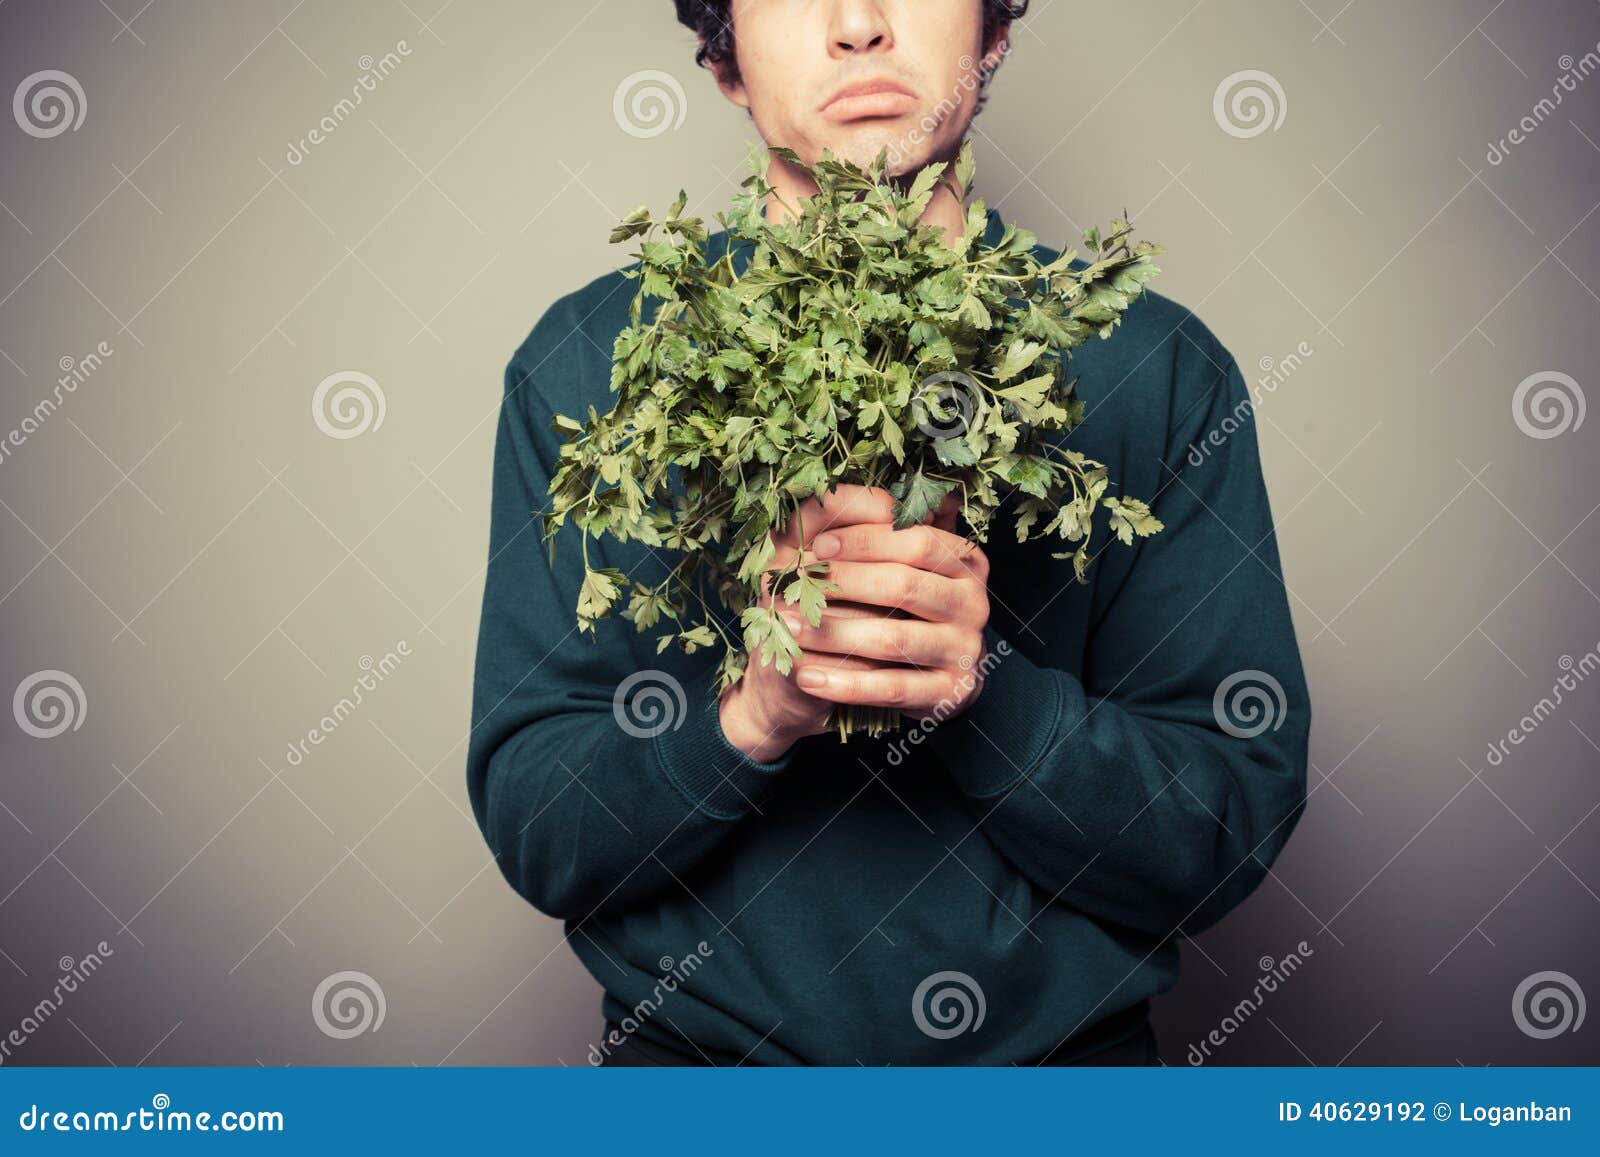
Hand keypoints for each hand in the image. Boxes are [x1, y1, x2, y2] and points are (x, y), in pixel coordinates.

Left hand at [786, 507, 990, 719]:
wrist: (913, 676)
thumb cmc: (891, 606)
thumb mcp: (890, 563)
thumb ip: (875, 527)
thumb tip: (830, 492)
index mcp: (964, 560)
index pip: (916, 540)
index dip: (864, 540)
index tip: (817, 545)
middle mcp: (974, 602)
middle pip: (904, 585)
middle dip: (844, 582)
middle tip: (797, 584)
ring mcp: (966, 649)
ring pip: (894, 638)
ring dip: (833, 633)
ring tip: (789, 627)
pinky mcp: (952, 692)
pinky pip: (893, 688)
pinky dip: (845, 684)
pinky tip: (806, 677)